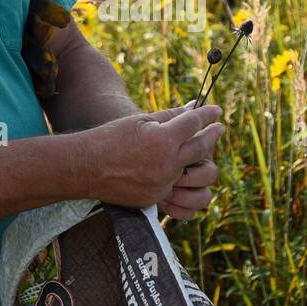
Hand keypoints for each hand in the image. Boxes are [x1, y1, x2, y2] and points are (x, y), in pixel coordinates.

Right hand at [79, 102, 222, 209]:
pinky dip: (184, 179)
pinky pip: (180, 191)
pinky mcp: (156, 198)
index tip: (215, 110)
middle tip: (220, 128)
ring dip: (205, 161)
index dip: (208, 114)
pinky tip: (187, 170)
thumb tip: (194, 107)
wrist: (86, 167)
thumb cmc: (112, 137)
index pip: (195, 122)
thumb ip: (170, 116)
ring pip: (197, 174)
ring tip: (206, 152)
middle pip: (202, 148)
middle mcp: (167, 163)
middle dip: (213, 135)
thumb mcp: (142, 121)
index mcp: (163, 139)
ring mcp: (163, 183)